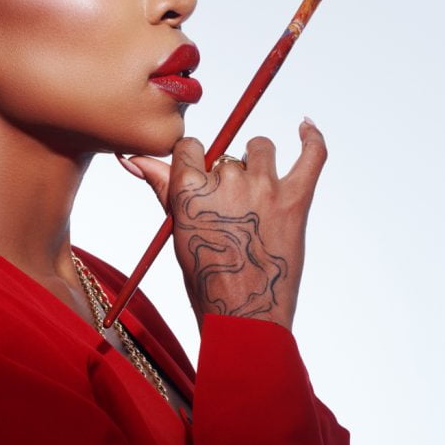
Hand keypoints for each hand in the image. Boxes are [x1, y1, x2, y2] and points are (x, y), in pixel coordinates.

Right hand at [120, 118, 327, 330]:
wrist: (245, 317)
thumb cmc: (207, 279)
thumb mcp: (177, 232)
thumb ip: (161, 188)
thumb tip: (132, 159)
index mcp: (190, 190)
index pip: (190, 147)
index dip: (194, 162)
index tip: (200, 182)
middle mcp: (227, 182)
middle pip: (226, 154)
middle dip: (226, 176)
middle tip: (230, 216)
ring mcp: (264, 188)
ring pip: (261, 148)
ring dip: (258, 163)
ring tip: (257, 198)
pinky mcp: (296, 199)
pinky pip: (312, 155)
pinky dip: (312, 138)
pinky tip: (306, 127)